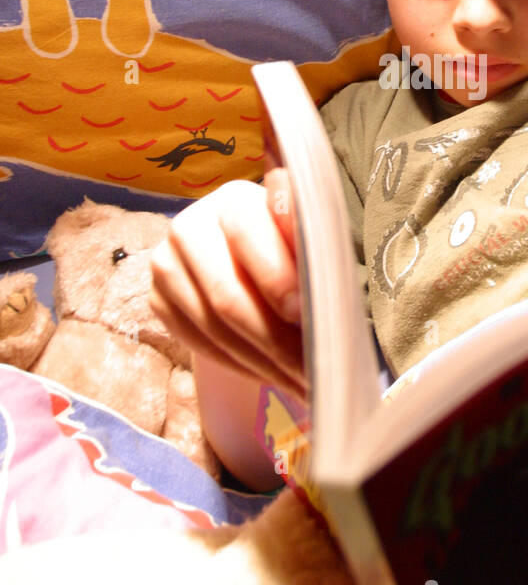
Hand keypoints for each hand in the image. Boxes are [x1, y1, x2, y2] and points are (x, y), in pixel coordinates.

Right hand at [149, 175, 307, 396]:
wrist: (250, 263)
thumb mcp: (309, 239)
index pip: (247, 236)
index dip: (278, 278)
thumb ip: (307, 234)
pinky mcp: (158, 299)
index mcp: (234, 201)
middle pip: (227, 295)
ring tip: (301, 382)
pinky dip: (240, 364)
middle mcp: (190, 226)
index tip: (307, 315)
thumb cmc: (291, 250)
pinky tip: (271, 374)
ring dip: (261, 361)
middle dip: (274, 340)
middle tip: (312, 372)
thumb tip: (305, 225)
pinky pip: (198, 343)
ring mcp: (166, 264)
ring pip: (213, 326)